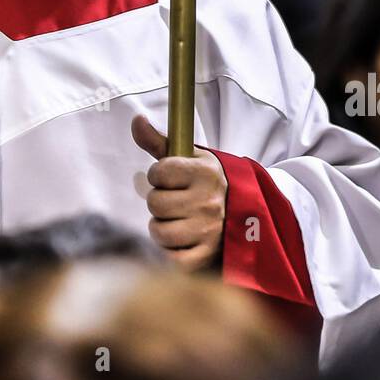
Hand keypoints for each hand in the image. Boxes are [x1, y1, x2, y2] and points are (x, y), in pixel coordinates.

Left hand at [131, 114, 226, 271]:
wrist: (243, 212)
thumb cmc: (205, 182)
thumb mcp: (189, 157)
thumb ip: (158, 141)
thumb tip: (136, 120)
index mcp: (204, 172)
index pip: (159, 172)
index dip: (158, 175)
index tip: (170, 179)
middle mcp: (208, 200)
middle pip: (156, 203)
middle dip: (159, 203)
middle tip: (173, 202)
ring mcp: (209, 229)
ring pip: (160, 232)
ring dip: (162, 228)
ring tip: (175, 222)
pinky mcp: (208, 255)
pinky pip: (174, 259)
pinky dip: (171, 253)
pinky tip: (180, 242)